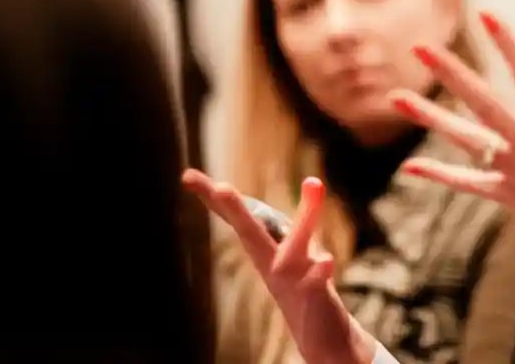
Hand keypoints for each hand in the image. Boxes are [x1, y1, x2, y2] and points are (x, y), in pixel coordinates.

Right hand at [181, 170, 375, 363]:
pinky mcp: (314, 299)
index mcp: (264, 250)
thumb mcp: (301, 251)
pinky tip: (326, 260)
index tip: (188, 176)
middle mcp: (272, 265)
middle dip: (236, 211)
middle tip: (219, 188)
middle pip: (251, 234)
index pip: (237, 219)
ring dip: (302, 223)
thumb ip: (303, 218)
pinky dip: (319, 271)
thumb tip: (312, 180)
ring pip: (292, 252)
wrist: (322, 338)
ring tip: (313, 183)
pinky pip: (316, 283)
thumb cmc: (305, 289)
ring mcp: (292, 283)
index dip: (212, 197)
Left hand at [392, 11, 514, 281]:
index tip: (486, 13)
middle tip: (418, 47)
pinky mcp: (512, 198)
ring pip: (464, 141)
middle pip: (481, 104)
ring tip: (396, 98)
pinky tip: (409, 166)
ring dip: (429, 118)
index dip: (509, 42)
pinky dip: (440, 176)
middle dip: (449, 73)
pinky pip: (469, 185)